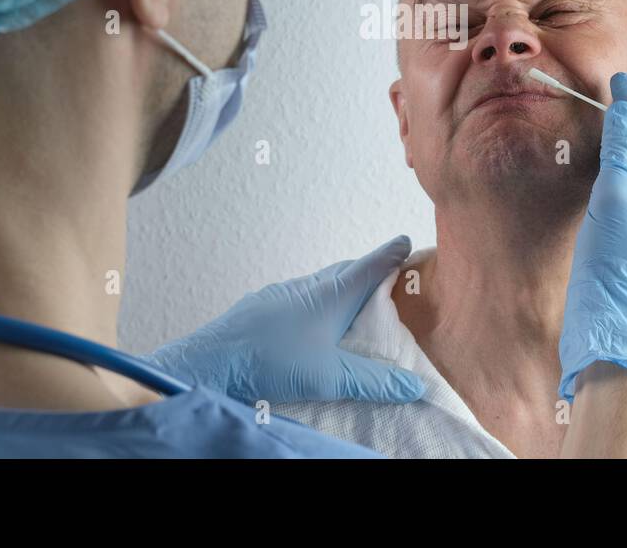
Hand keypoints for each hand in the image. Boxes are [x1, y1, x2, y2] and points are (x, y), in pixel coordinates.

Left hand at [143, 235, 426, 405]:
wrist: (211, 362)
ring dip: (339, 290)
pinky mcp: (261, 308)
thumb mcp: (331, 377)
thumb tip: (416, 384)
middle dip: (368, 273)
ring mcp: (281, 295)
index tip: (405, 242)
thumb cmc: (272, 361)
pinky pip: (297, 299)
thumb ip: (375, 381)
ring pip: (319, 286)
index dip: (391, 254)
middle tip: (386, 278)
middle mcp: (308, 287)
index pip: (370, 266)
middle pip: (346, 273)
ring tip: (351, 306)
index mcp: (332, 294)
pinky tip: (310, 325)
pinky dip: (314, 304)